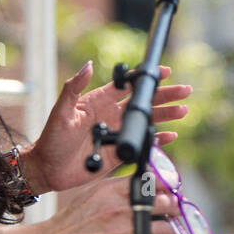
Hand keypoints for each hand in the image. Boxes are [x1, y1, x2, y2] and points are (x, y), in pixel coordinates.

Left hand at [22, 61, 191, 193]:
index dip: (146, 78)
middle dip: (165, 96)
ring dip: (166, 115)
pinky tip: (171, 135)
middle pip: (144, 102)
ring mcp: (118, 133)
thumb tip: (88, 64)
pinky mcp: (120, 153)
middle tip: (185, 91)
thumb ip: (74, 88)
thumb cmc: (51, 138)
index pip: (128, 85)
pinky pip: (142, 143)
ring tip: (183, 111)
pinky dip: (158, 140)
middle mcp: (112, 114)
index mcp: (99, 101)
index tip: (163, 71)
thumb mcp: (61, 111)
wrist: (48, 168)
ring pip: (147, 121)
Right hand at [33, 176, 180, 233]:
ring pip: (166, 228)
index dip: (168, 187)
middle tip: (174, 213)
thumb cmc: (73, 220)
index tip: (172, 193)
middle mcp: (120, 207)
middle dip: (174, 209)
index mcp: (113, 189)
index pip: (154, 181)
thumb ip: (121, 189)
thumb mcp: (95, 194)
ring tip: (165, 231)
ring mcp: (122, 229)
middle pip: (167, 203)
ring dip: (170, 230)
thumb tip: (148, 186)